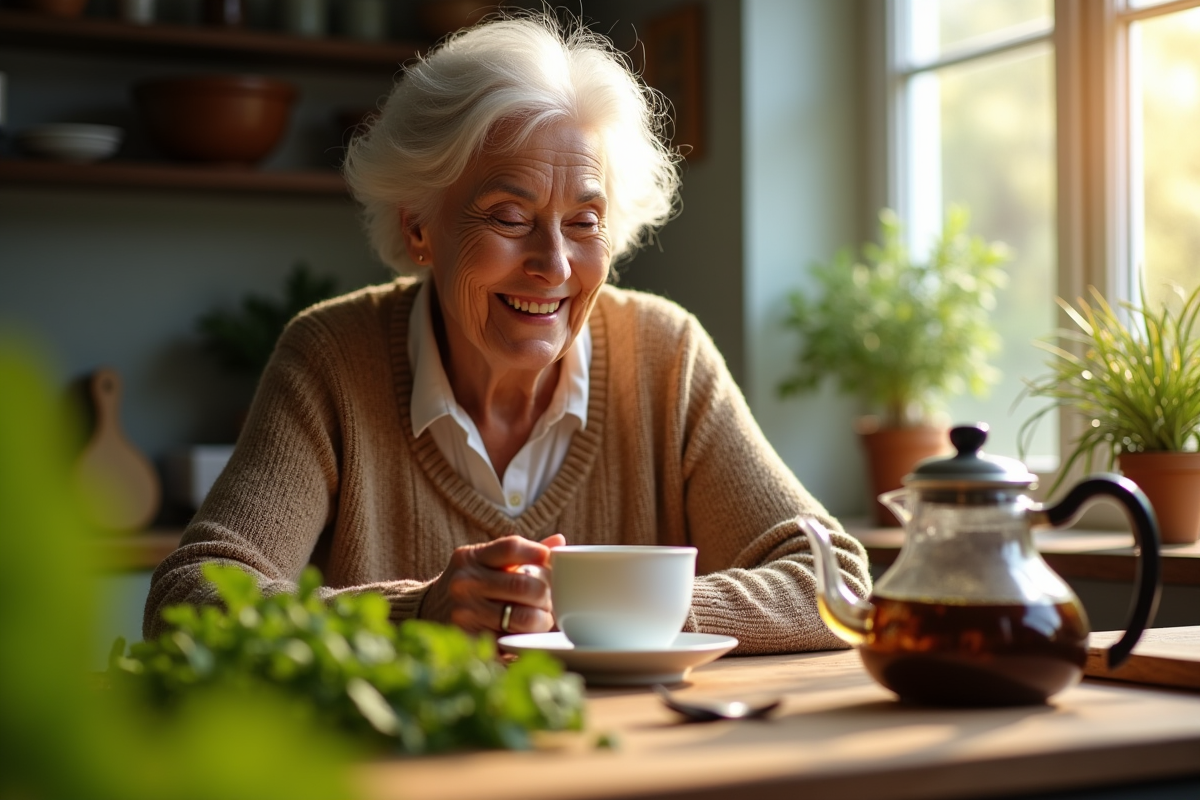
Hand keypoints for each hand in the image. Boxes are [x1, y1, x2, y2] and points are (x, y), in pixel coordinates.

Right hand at [419, 533, 565, 633]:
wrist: (429, 611)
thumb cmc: (470, 583)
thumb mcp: (486, 561)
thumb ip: (521, 553)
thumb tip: (558, 542)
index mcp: (470, 557)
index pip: (511, 547)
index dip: (538, 552)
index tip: (550, 560)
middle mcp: (465, 582)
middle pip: (524, 584)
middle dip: (547, 594)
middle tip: (551, 599)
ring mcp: (465, 613)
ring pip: (523, 617)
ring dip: (542, 620)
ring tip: (543, 618)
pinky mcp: (469, 640)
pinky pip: (511, 640)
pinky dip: (526, 638)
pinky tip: (526, 634)